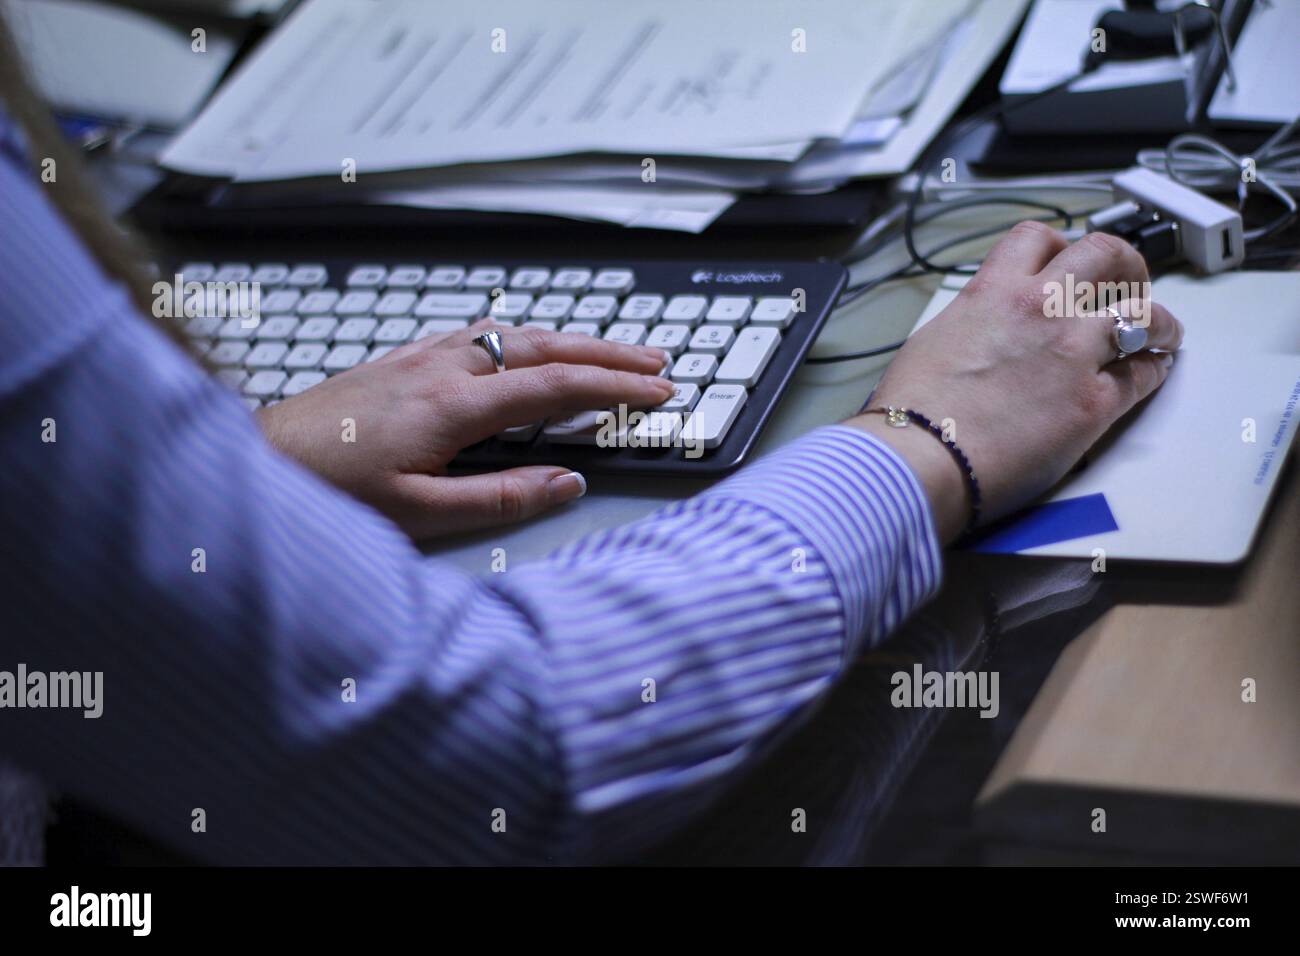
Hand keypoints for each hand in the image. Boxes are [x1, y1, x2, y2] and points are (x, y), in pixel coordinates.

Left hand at [258, 319, 672, 536]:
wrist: (252, 461)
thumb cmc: (327, 491)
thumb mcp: (419, 514)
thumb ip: (501, 499)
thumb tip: (567, 482)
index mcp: (452, 405)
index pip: (555, 386)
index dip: (614, 387)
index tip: (658, 390)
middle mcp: (440, 368)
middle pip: (543, 347)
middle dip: (607, 352)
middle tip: (656, 360)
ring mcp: (418, 357)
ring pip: (512, 334)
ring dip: (568, 340)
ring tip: (609, 351)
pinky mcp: (399, 361)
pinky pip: (478, 336)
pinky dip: (521, 338)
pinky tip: (525, 346)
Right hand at [845, 223, 1183, 541]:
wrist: (919, 455)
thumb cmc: (910, 411)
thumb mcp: (931, 342)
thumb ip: (969, 327)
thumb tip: (982, 336)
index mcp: (992, 292)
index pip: (1038, 238)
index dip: (1061, 246)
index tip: (1067, 262)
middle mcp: (1039, 309)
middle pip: (1105, 254)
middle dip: (1125, 265)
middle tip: (1129, 283)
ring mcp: (1073, 352)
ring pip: (1144, 312)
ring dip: (1158, 318)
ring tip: (1161, 331)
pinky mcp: (1093, 402)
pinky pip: (1144, 372)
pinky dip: (1153, 369)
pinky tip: (1152, 371)